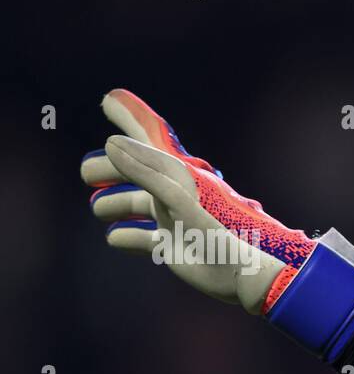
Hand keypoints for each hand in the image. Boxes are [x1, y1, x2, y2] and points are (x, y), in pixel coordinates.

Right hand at [79, 89, 315, 314]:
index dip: (130, 117)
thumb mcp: (180, 198)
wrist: (246, 274)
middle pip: (133, 173)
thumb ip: (147, 171)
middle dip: (108, 171)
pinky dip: (127, 237)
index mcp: (178, 174)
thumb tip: (110, 144)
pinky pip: (143, 238)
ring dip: (115, 204)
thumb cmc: (218, 232)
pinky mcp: (174, 246)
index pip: (147, 140)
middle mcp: (174, 193)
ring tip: (98, 209)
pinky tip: (115, 238)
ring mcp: (173, 219)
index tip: (109, 99)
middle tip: (88, 175)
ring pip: (136, 204)